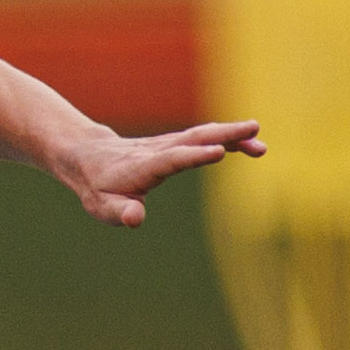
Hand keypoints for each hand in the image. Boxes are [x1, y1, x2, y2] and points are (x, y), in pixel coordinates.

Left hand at [64, 120, 265, 227]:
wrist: (90, 158)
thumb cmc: (98, 188)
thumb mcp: (102, 207)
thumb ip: (120, 213)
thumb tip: (136, 218)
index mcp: (141, 167)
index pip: (170, 159)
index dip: (193, 156)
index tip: (217, 152)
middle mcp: (156, 150)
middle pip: (192, 138)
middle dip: (223, 135)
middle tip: (253, 131)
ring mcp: (167, 144)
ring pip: (200, 135)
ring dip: (231, 135)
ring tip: (259, 141)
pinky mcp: (175, 143)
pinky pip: (202, 138)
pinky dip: (226, 138)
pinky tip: (250, 142)